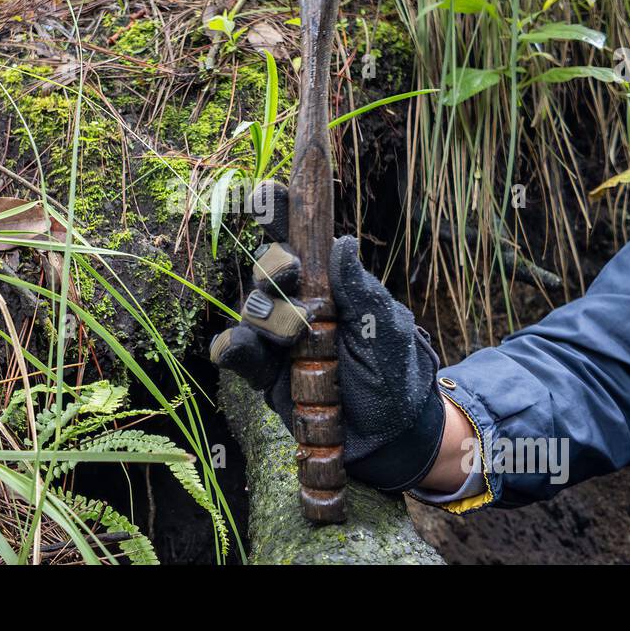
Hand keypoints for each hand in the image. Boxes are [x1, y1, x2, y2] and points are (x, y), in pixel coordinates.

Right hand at [209, 182, 447, 491]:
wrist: (389, 439)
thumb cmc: (396, 375)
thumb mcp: (388, 330)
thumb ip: (362, 291)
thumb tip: (342, 243)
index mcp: (331, 285)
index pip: (302, 240)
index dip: (282, 213)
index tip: (271, 191)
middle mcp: (299, 304)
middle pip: (268, 269)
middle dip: (274, 267)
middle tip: (292, 276)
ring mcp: (278, 339)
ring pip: (252, 308)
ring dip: (268, 315)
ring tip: (295, 337)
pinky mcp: (264, 373)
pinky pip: (237, 352)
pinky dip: (233, 347)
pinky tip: (238, 347)